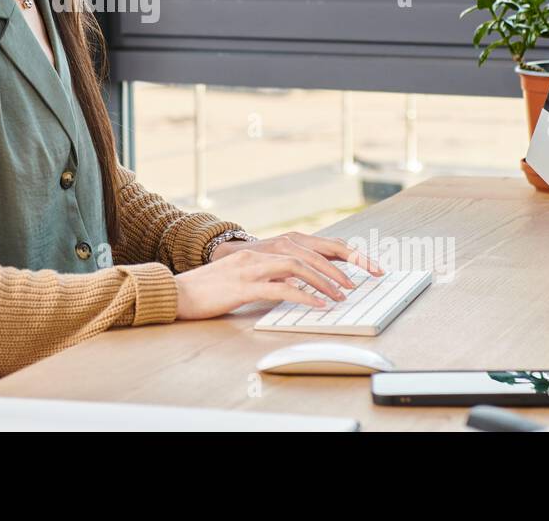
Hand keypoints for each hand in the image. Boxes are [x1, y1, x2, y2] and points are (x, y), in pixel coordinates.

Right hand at [174, 232, 383, 320]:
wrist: (180, 291)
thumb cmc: (214, 288)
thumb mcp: (249, 275)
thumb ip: (275, 274)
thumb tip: (306, 285)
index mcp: (267, 248)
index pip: (314, 245)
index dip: (344, 253)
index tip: (368, 265)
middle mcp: (262, 251)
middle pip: (311, 251)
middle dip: (343, 265)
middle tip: (365, 280)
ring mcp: (252, 267)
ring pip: (298, 266)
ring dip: (325, 280)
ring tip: (344, 295)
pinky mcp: (244, 285)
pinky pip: (280, 287)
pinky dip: (303, 295)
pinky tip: (317, 304)